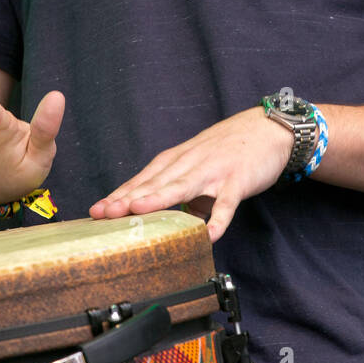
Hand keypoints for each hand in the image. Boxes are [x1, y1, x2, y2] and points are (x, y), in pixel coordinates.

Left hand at [88, 106, 292, 242]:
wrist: (268, 128)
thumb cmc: (229, 149)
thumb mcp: (197, 167)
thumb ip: (182, 193)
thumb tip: (170, 218)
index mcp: (175, 161)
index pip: (141, 180)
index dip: (118, 195)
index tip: (95, 211)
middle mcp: (189, 163)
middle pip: (154, 183)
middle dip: (127, 199)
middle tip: (103, 213)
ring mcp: (213, 171)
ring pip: (181, 187)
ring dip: (158, 199)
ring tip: (138, 211)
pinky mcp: (237, 179)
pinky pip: (226, 202)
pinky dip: (218, 217)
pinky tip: (209, 234)